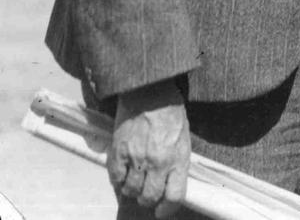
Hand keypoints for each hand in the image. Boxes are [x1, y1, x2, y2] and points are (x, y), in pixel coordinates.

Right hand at [109, 79, 188, 216]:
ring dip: (132, 190)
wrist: (149, 92)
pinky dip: (119, 180)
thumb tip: (170, 186)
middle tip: (147, 192)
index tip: (163, 210)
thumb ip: (177, 163)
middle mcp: (158, 162)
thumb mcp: (184, 139)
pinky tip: (124, 171)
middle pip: (149, 198)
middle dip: (148, 199)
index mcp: (178, 158)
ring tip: (136, 179)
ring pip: (130, 191)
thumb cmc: (171, 114)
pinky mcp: (118, 153)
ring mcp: (136, 158)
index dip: (167, 209)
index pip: (175, 196)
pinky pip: (115, 179)